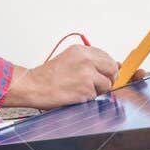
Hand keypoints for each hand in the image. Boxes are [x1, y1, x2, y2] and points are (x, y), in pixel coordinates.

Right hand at [3, 45, 119, 107]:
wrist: (33, 86)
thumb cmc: (48, 76)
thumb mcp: (69, 59)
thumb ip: (91, 61)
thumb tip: (116, 65)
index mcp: (81, 50)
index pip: (107, 57)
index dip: (107, 68)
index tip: (103, 73)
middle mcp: (86, 60)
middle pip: (112, 69)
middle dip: (108, 78)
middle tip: (98, 84)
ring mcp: (87, 75)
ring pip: (107, 84)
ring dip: (98, 90)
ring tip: (81, 89)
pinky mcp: (86, 89)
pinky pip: (97, 96)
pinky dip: (89, 98)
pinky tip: (76, 95)